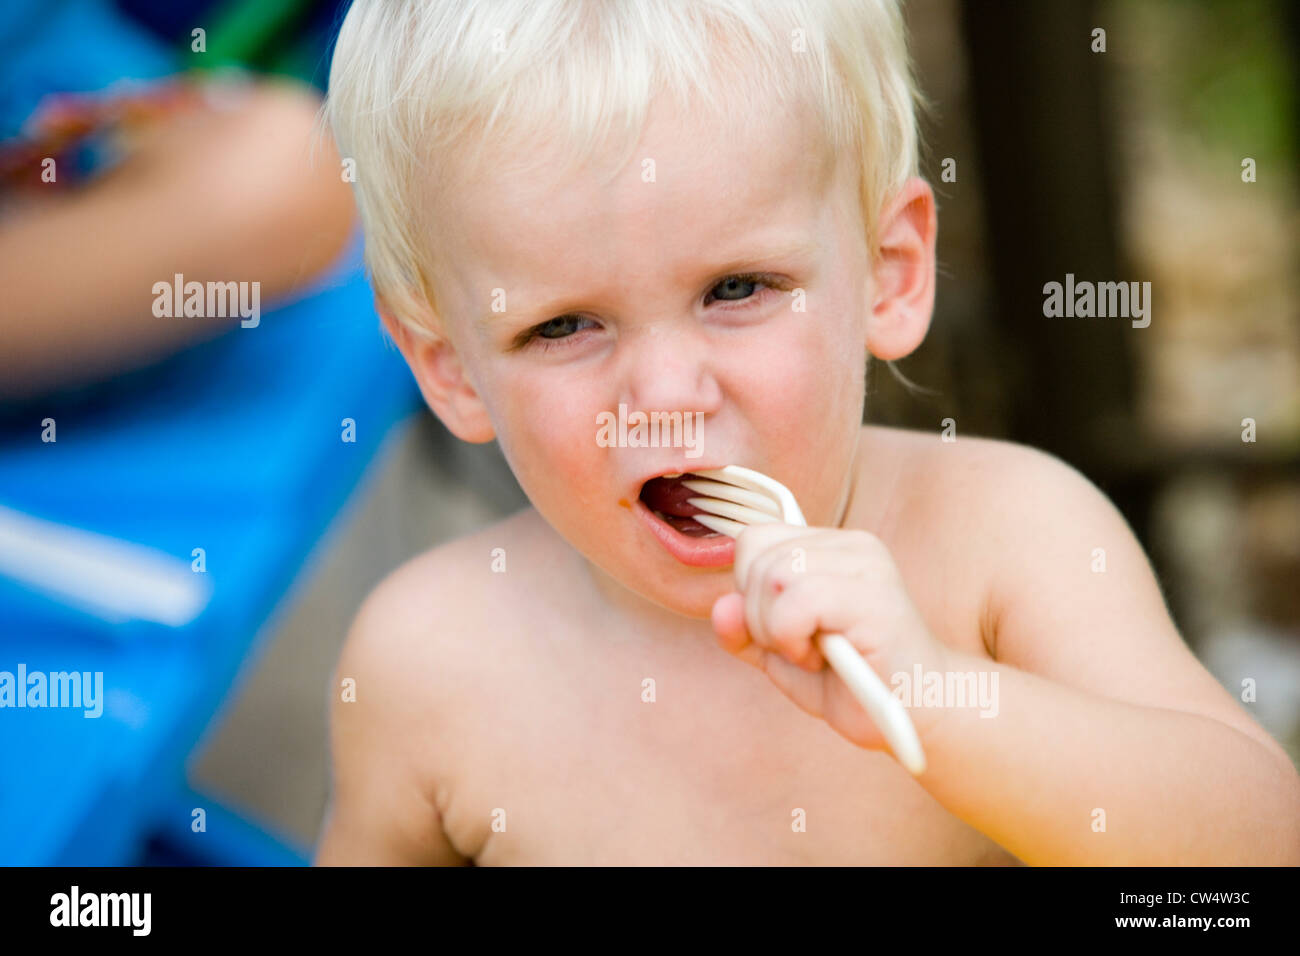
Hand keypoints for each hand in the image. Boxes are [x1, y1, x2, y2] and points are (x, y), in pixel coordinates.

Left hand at [711, 524, 952, 755]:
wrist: (919, 717)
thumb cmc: (853, 684)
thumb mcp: (783, 657)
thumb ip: (746, 632)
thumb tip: (722, 608)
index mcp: (829, 548)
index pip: (754, 540)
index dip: (748, 590)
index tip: (780, 629)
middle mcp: (850, 545)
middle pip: (756, 556)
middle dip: (756, 615)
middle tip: (799, 649)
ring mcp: (865, 565)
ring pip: (773, 574)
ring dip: (775, 629)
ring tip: (813, 654)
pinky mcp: (873, 596)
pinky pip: (797, 600)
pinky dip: (792, 638)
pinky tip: (822, 658)